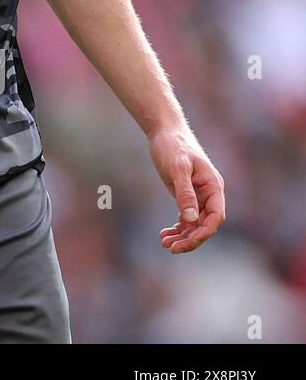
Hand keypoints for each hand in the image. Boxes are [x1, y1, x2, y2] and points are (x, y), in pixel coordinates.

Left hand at [149, 125, 225, 254]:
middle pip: (205, 223)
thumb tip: (190, 220)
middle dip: (191, 238)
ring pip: (194, 223)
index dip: (204, 231)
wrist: (164, 131)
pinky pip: (185, 217)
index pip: (216, 216)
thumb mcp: (178, 167)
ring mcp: (197, 195)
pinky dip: (177, 227)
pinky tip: (164, 235)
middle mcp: (209, 193)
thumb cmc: (173, 145)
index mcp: (213, 186)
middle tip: (171, 248)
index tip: (188, 241)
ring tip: (164, 243)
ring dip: (182, 236)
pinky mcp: (185, 195)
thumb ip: (184, 193)